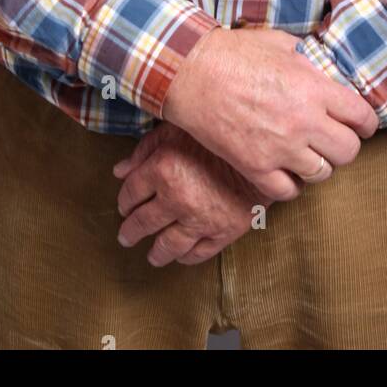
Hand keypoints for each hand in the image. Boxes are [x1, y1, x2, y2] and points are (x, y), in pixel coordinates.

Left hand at [112, 121, 274, 265]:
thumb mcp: (176, 129)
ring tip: (152, 256)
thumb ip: (145, 149)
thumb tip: (120, 171)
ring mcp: (200, 219)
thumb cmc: (218, 133)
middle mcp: (176, 199)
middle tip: (126, 236)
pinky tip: (181, 255)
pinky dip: (185, 257)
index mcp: (162, 169)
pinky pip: (198, 253)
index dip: (124, 200)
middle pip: (142, 223)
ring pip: (167, 246)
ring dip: (155, 252)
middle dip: (131, 231)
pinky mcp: (223, 231)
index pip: (130, 194)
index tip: (125, 205)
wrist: (266, 147)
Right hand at [160, 26, 379, 199]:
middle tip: (332, 139)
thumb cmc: (233, 52)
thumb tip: (321, 71)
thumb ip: (307, 62)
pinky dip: (290, 184)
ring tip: (306, 154)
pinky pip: (288, 191)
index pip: (362, 117)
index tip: (361, 125)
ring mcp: (280, 148)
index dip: (366, 123)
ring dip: (317, 164)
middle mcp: (304, 122)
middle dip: (344, 145)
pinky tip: (284, 170)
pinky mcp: (255, 167)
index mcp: (314, 88)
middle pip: (348, 152)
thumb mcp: (280, 43)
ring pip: (322, 174)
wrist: (191, 72)